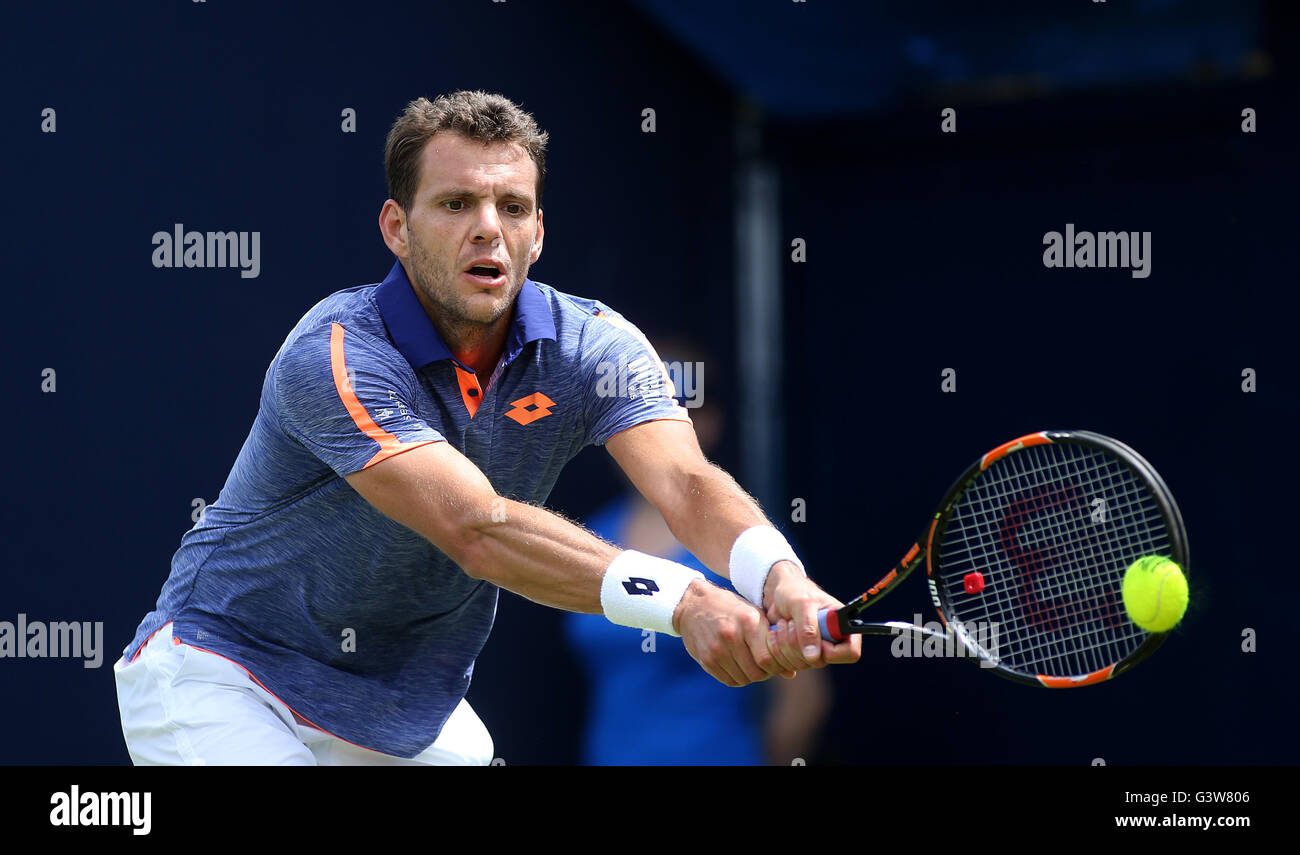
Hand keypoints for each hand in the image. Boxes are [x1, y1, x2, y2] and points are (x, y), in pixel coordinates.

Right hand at [674, 579, 791, 686]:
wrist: (693, 604)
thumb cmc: (731, 609)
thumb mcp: (753, 615)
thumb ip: (772, 641)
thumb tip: (791, 673)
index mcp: (748, 621)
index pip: (768, 658)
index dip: (776, 665)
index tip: (777, 661)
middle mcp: (731, 636)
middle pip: (757, 672)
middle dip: (765, 673)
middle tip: (766, 666)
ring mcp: (716, 649)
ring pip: (744, 678)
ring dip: (752, 676)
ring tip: (752, 664)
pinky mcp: (706, 660)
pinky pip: (729, 680)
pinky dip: (738, 677)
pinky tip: (739, 666)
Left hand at [763, 561, 861, 670]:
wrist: (776, 594)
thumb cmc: (794, 591)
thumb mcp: (801, 604)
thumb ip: (808, 628)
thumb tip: (814, 657)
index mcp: (843, 626)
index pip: (851, 652)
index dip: (831, 650)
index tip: (814, 637)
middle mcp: (832, 641)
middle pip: (821, 662)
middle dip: (800, 644)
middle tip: (790, 622)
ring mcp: (815, 650)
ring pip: (803, 664)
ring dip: (786, 645)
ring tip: (783, 623)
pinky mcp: (799, 654)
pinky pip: (789, 665)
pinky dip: (778, 650)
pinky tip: (776, 633)